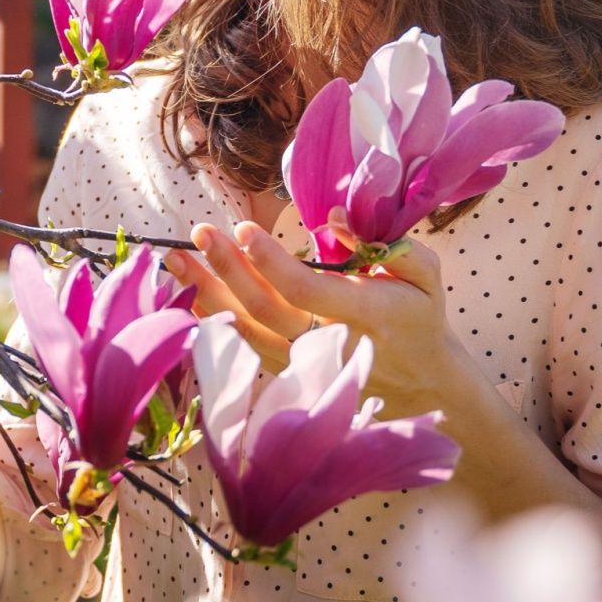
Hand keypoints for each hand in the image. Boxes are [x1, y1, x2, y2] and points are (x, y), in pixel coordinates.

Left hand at [164, 215, 474, 416]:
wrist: (423, 382)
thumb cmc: (420, 315)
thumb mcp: (424, 273)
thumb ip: (386, 244)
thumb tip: (334, 219)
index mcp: (365, 314)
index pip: (307, 291)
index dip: (271, 262)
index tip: (243, 229)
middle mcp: (329, 343)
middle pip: (266, 310)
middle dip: (228, 269)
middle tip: (201, 233)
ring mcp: (305, 362)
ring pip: (246, 330)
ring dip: (207, 293)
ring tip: (177, 259)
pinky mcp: (289, 370)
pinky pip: (243, 345)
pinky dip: (212, 318)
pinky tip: (189, 291)